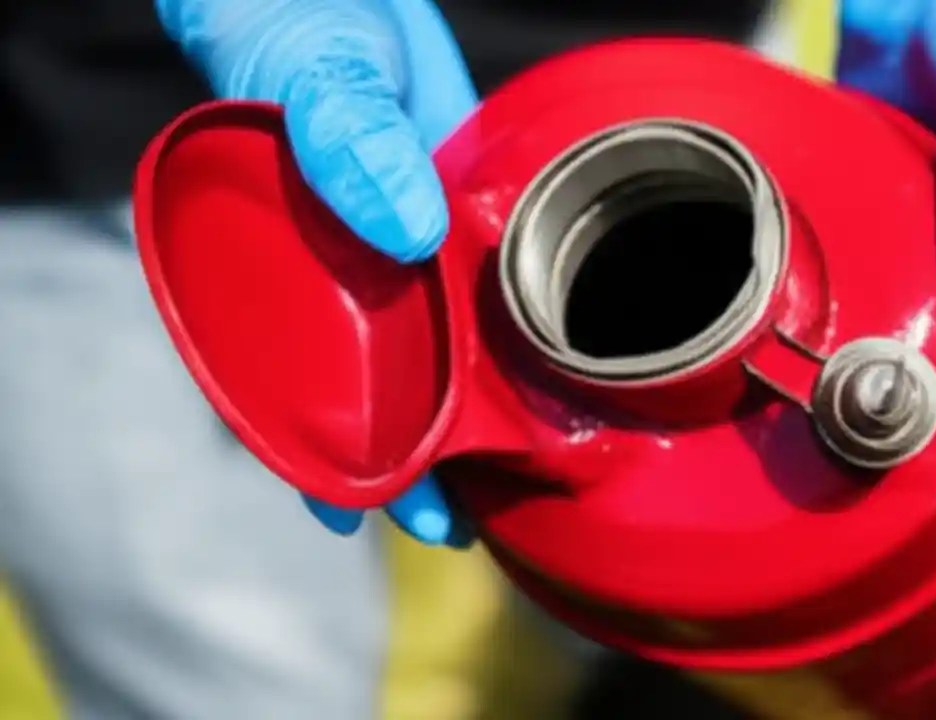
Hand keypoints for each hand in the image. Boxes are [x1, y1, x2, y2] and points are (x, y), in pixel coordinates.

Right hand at [157, 0, 475, 543]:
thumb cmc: (292, 21)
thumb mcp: (312, 76)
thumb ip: (348, 143)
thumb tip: (412, 234)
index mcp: (279, 269)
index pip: (286, 385)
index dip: (316, 457)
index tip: (352, 518)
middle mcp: (343, 274)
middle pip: (370, 387)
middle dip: (408, 457)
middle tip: (452, 521)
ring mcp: (402, 251)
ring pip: (432, 352)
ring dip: (464, 413)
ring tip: (507, 475)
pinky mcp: (454, 216)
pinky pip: (481, 289)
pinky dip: (504, 334)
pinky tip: (536, 377)